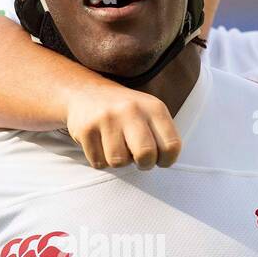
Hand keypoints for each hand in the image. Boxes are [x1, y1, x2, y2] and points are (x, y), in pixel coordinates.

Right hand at [64, 84, 181, 169]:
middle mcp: (131, 110)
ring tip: (117, 147)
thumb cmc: (124, 111)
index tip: (159, 159)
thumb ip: (162, 135)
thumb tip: (165, 161)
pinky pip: (98, 162)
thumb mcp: (149, 113)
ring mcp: (107, 118)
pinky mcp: (87, 129)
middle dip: (144, 164)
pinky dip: (101, 160)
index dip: (167, 160)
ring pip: (119, 161)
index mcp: (154, 107)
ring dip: (119, 161)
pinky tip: (101, 145)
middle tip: (138, 159)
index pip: (171, 145)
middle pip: (146, 154)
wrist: (86, 92)